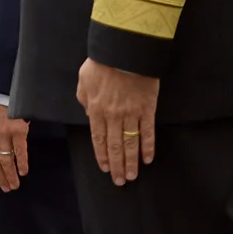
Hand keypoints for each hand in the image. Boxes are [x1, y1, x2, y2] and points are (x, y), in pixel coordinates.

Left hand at [0, 95, 28, 192]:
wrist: (2, 88)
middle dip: (0, 177)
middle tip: (6, 188)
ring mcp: (4, 134)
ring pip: (6, 160)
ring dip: (10, 175)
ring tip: (14, 185)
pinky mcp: (18, 131)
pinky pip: (20, 152)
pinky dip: (21, 163)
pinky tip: (23, 172)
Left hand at [76, 58, 158, 184]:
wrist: (124, 52)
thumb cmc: (101, 64)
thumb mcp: (84, 81)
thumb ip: (84, 100)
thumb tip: (88, 114)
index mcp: (96, 109)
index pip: (98, 139)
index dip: (102, 156)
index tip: (106, 169)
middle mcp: (113, 116)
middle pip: (114, 146)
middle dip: (118, 165)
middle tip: (121, 181)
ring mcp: (131, 114)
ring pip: (131, 144)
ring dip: (132, 162)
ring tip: (133, 176)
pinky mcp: (147, 110)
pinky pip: (147, 133)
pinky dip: (148, 147)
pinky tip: (148, 159)